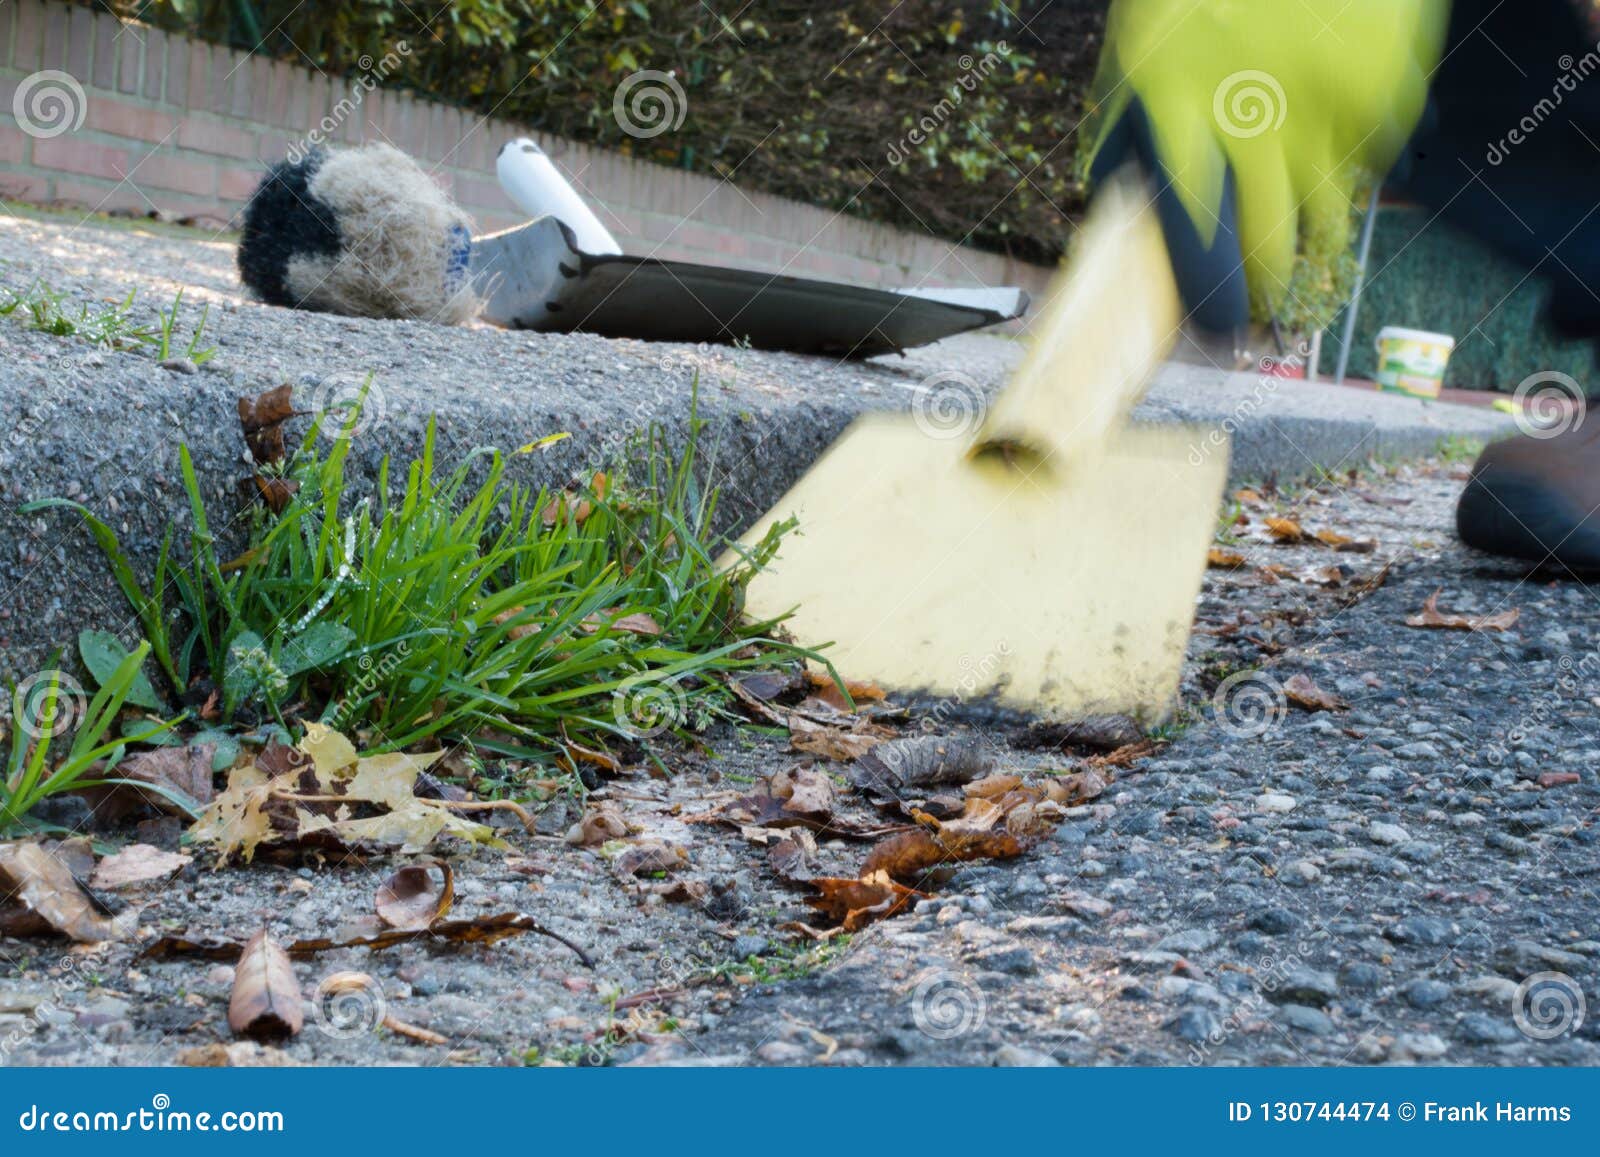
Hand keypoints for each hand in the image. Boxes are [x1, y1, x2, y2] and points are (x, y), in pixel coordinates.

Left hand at [1085, 0, 1447, 331]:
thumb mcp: (1136, 41)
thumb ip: (1119, 113)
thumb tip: (1101, 180)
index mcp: (1176, 108)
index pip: (1190, 233)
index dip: (1206, 287)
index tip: (1214, 317)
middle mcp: (1249, 120)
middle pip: (1266, 241)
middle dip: (1267, 288)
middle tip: (1263, 310)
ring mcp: (1319, 107)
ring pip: (1326, 219)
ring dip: (1317, 251)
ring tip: (1308, 266)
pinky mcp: (1376, 89)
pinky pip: (1371, 162)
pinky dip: (1359, 170)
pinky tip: (1342, 162)